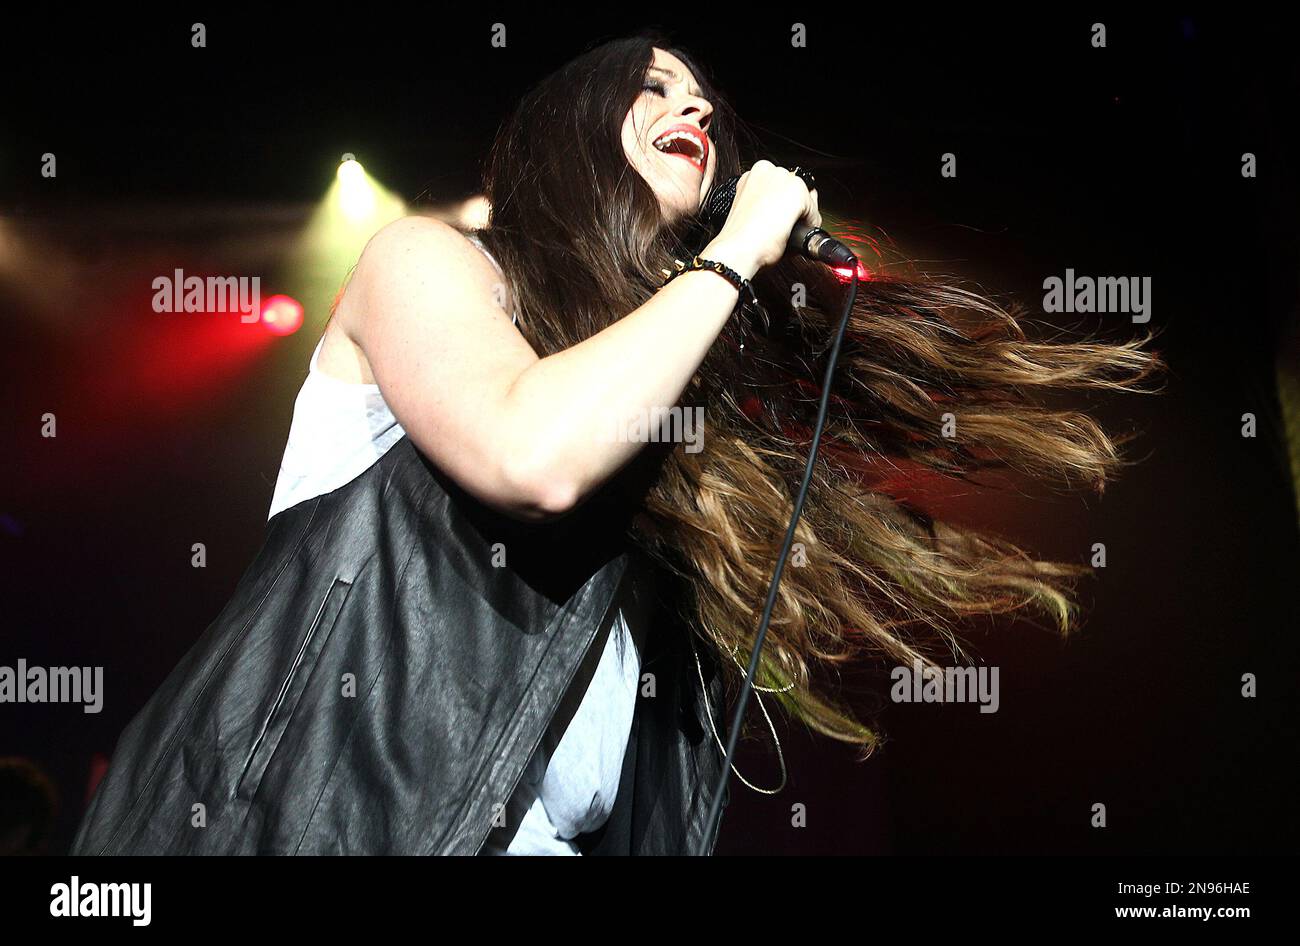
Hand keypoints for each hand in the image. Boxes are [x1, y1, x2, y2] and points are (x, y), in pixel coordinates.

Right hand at [708, 160, 821, 274]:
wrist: (737, 249)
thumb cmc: (739, 236)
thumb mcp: (752, 210)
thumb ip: (771, 201)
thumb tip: (791, 204)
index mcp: (756, 172)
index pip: (783, 184)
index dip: (784, 205)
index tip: (779, 217)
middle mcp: (770, 170)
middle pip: (796, 188)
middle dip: (795, 209)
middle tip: (782, 227)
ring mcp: (784, 179)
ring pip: (806, 199)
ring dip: (801, 217)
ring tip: (784, 232)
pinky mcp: (797, 192)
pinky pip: (813, 212)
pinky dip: (808, 225)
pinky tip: (791, 233)